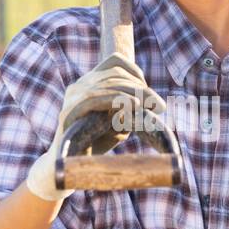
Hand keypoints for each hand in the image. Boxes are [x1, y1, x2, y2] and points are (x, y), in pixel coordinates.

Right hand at [25, 53, 165, 202]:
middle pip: (115, 74)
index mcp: (89, 83)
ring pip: (108, 84)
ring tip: (152, 106)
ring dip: (135, 93)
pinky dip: (117, 99)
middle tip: (160, 105)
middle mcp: (79, 86)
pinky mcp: (69, 112)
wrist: (69, 166)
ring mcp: (72, 97)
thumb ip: (131, 109)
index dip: (135, 71)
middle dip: (141, 87)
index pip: (114, 62)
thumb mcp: (119, 122)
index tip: (149, 90)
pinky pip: (95, 98)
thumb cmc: (97, 143)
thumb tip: (152, 102)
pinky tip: (133, 105)